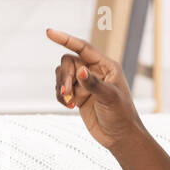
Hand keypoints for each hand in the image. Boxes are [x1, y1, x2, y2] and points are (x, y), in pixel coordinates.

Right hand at [46, 27, 142, 150]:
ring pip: (62, 75)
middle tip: (67, 93)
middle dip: (64, 76)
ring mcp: (85, 83)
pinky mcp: (78, 95)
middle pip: (68, 62)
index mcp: (106, 66)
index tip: (49, 32)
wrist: (119, 137)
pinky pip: (61, 88)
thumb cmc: (121, 115)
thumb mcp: (109, 98)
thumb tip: (80, 70)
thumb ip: (93, 83)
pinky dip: (60, 96)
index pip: (83, 47)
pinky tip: (69, 106)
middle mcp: (94, 71)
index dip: (65, 39)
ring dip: (61, 88)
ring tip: (69, 102)